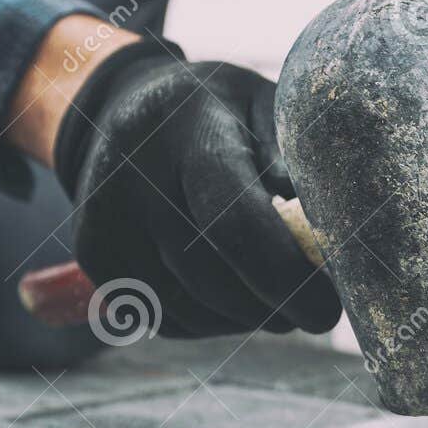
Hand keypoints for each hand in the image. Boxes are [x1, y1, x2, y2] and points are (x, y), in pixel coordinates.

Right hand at [46, 36, 337, 336]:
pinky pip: (169, 320)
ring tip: (273, 293)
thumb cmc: (221, 114)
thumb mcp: (264, 107)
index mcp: (189, 132)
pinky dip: (212, 321)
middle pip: (214, 280)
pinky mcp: (96, 260)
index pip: (233, 223)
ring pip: (193, 310)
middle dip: (274, 309)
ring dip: (247, 319)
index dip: (285, 277)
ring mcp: (105, 222)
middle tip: (313, 311)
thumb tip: (331, 227)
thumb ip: (297, 159)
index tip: (328, 311)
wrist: (125, 107)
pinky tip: (229, 288)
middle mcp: (135, 178)